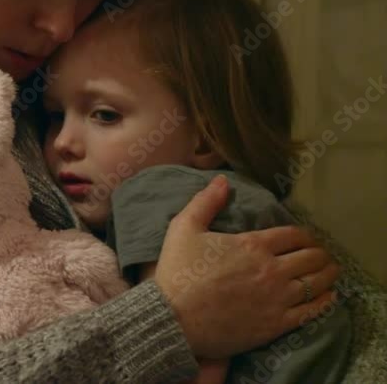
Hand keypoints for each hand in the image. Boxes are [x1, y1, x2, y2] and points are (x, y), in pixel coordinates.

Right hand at [154, 175, 339, 358]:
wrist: (174, 319)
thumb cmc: (177, 272)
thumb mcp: (183, 228)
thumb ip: (205, 202)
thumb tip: (222, 180)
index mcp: (252, 245)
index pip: (294, 234)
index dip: (305, 234)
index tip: (305, 238)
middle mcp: (272, 269)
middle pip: (312, 257)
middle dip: (319, 253)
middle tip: (319, 254)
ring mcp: (278, 298)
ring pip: (317, 282)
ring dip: (327, 274)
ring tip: (329, 272)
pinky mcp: (278, 323)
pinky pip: (312, 310)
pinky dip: (325, 300)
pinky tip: (328, 296)